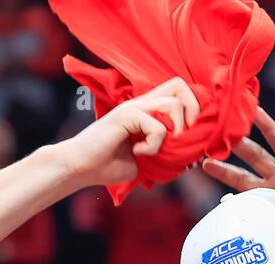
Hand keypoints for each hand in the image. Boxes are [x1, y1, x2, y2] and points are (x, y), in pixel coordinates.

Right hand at [64, 78, 200, 188]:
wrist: (82, 168)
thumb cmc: (109, 165)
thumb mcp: (146, 161)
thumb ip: (165, 154)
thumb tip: (189, 159)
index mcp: (148, 110)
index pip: (179, 92)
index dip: (192, 109)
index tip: (187, 137)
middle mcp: (142, 103)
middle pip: (180, 85)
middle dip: (191, 112)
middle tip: (180, 137)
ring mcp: (133, 107)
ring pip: (172, 104)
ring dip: (173, 132)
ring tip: (156, 148)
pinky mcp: (126, 115)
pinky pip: (156, 127)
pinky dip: (153, 146)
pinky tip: (138, 153)